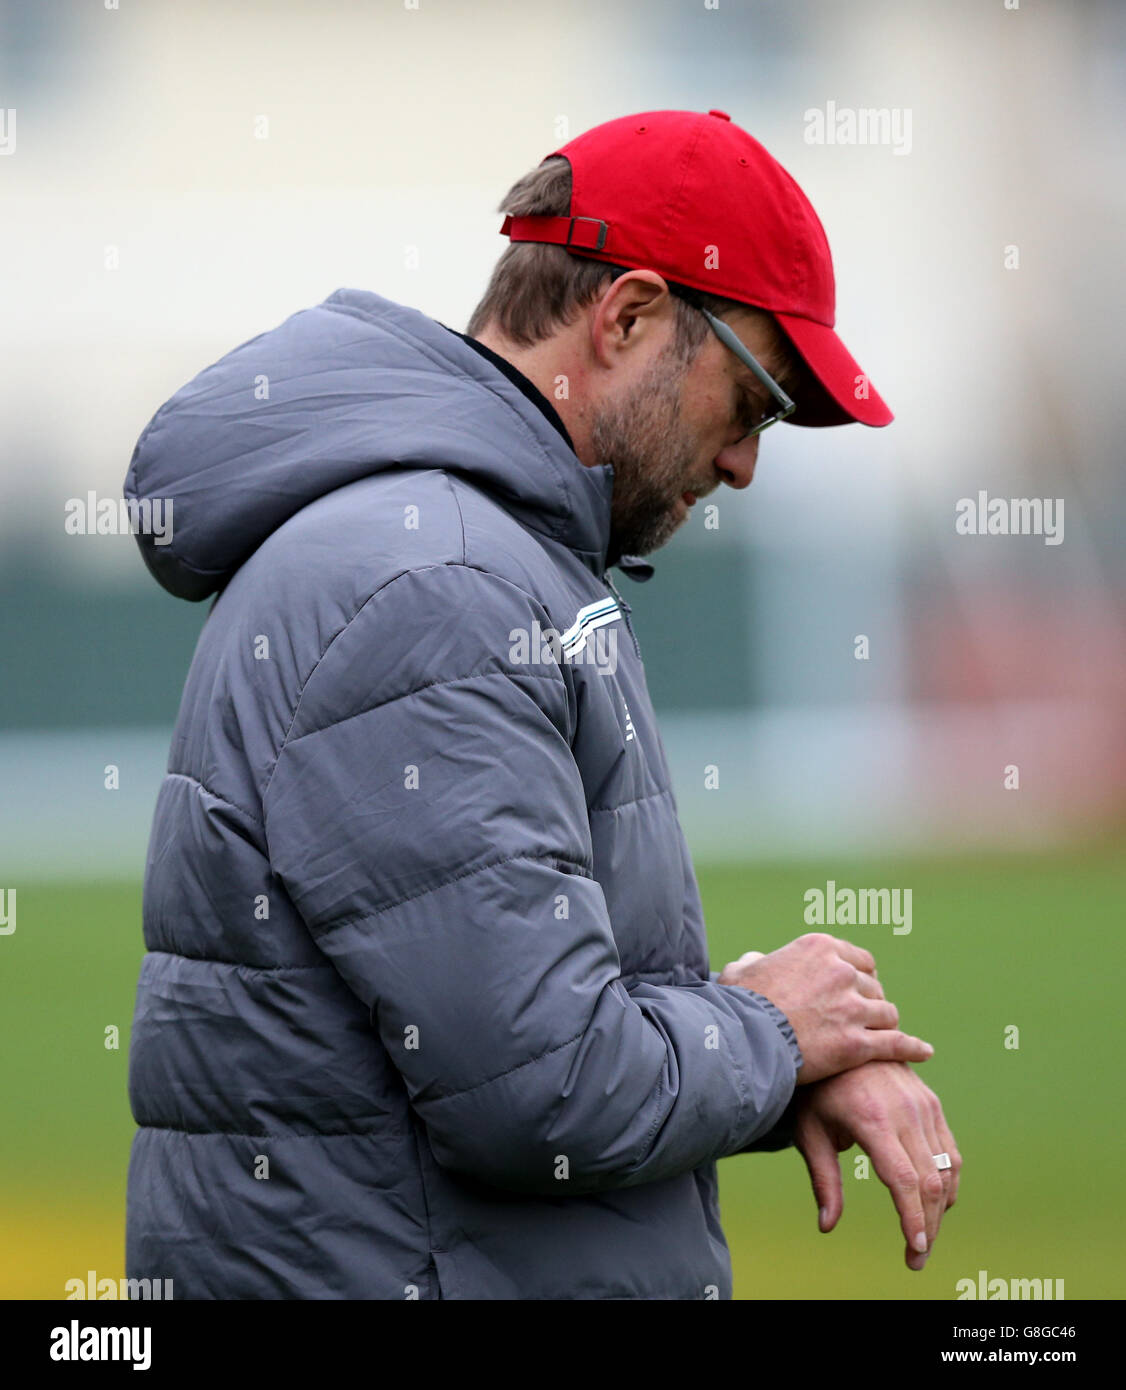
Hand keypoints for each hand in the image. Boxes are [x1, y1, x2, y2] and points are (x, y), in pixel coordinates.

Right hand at [718, 934, 933, 1082]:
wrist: (742, 1039)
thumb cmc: (737, 1005)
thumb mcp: (740, 972)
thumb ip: (753, 961)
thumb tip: (754, 959)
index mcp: (819, 948)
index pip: (858, 959)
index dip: (860, 977)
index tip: (856, 991)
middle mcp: (841, 972)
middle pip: (873, 987)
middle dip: (870, 1003)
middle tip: (865, 1019)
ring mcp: (852, 1008)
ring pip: (886, 1014)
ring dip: (884, 1025)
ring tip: (884, 1036)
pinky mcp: (857, 1043)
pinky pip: (895, 1043)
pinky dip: (911, 1048)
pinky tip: (923, 1052)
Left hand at [793, 1060, 961, 1270]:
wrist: (839, 1038)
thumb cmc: (816, 1088)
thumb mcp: (809, 1131)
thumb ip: (823, 1180)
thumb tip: (827, 1226)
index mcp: (873, 1119)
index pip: (904, 1181)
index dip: (912, 1220)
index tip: (914, 1251)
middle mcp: (905, 1111)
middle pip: (930, 1182)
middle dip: (928, 1226)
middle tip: (917, 1258)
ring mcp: (923, 1104)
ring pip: (946, 1170)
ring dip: (940, 1210)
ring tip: (924, 1237)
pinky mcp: (931, 1102)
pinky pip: (950, 1151)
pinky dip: (948, 1183)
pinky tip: (936, 1204)